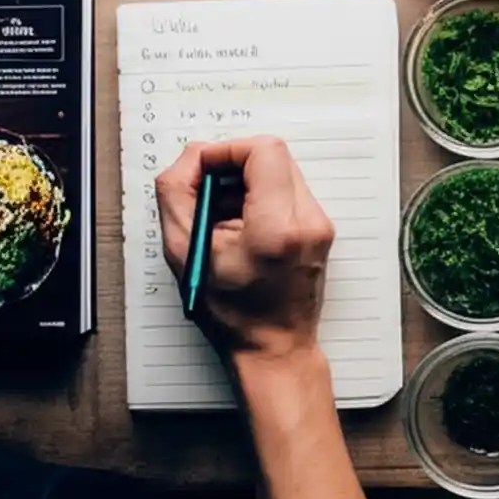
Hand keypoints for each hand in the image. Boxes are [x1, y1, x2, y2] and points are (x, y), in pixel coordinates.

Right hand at [155, 136, 334, 359]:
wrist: (274, 348)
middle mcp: (308, 222)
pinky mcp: (320, 229)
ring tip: (224, 218)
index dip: (227, 150)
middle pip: (273, 156)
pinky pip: (288, 192)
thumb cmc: (232, 313)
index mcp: (278, 228)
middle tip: (209, 195)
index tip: (205, 169)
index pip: (263, 151)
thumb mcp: (185, 252)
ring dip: (246, 183)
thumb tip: (193, 156)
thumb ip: (178, 192)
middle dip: (234, 166)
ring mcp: (320, 225)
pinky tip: (242, 228)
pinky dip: (260, 198)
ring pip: (280, 171)